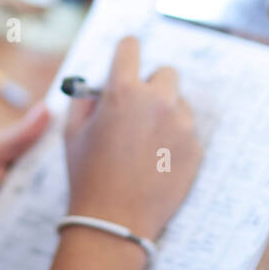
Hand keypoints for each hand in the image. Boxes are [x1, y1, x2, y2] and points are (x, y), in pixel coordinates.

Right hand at [63, 36, 200, 242]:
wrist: (114, 222)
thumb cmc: (87, 176)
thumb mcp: (73, 133)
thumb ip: (85, 100)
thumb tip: (96, 83)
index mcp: (122, 92)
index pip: (131, 47)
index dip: (127, 51)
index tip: (128, 55)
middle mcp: (157, 102)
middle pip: (166, 72)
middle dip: (152, 86)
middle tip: (138, 108)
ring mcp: (181, 125)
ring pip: (179, 104)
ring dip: (166, 114)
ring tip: (145, 145)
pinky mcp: (196, 148)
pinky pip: (188, 131)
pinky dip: (175, 141)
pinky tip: (156, 163)